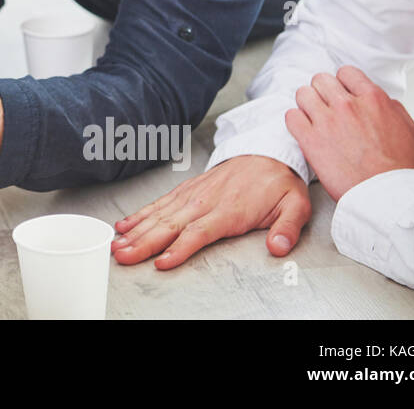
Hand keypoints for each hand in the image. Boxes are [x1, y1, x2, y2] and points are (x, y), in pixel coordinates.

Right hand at [112, 155, 310, 268]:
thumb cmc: (279, 182)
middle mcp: (205, 201)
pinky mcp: (187, 190)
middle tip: (122, 256)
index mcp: (229, 209)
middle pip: (169, 225)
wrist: (268, 152)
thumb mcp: (296, 205)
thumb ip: (287, 228)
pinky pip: (159, 204)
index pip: (199, 232)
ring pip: (159, 215)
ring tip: (117, 245)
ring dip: (136, 232)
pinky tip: (125, 226)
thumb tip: (277, 247)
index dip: (179, 248)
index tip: (161, 262)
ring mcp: (192, 194)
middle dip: (143, 243)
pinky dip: (140, 215)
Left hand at [286, 65, 413, 200]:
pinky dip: (295, 122)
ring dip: (306, 104)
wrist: (389, 197)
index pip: (346, 73)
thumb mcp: (411, 131)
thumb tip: (384, 102)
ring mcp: (327, 121)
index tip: (342, 94)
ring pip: (303, 94)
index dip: (343, 83)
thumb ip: (394, 110)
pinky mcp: (310, 140)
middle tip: (326, 106)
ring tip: (313, 117)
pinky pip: (291, 117)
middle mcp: (348, 105)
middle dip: (323, 92)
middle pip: (321, 80)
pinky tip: (304, 130)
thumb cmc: (403, 170)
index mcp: (373, 99)